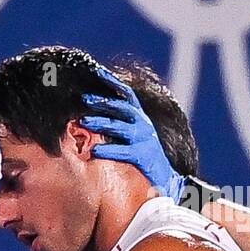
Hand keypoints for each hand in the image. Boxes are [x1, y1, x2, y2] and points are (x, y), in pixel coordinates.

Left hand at [80, 66, 184, 202]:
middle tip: (84, 99)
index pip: (127, 94)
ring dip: (101, 122)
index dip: (113, 81)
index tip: (97, 72)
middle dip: (103, 102)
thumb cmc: (142, 155)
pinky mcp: (143, 156)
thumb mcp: (133, 134)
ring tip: (84, 121)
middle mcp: (143, 124)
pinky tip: (94, 151)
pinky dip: (108, 150)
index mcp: (140, 116)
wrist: (165, 178)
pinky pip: (123, 151)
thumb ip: (117, 123)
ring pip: (120, 127)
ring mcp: (144, 139)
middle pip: (122, 107)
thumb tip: (90, 114)